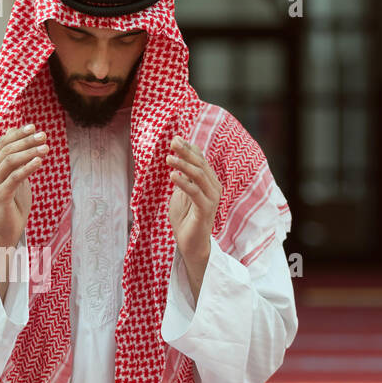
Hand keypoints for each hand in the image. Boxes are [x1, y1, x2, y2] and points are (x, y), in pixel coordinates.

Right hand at [0, 124, 45, 247]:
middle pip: (7, 149)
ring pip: (10, 161)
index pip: (2, 144)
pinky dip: (27, 168)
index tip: (33, 127)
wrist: (6, 231)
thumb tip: (25, 141)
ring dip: (29, 152)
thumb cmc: (13, 205)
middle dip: (26, 140)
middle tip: (43, 136)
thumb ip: (18, 163)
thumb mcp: (16, 179)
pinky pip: (14, 177)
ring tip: (45, 148)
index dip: (17, 133)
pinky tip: (39, 162)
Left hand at [166, 135, 221, 262]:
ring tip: (168, 159)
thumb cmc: (185, 219)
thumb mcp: (181, 193)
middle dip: (186, 151)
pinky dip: (183, 183)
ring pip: (198, 175)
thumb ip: (183, 177)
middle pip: (200, 164)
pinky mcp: (206, 209)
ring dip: (183, 165)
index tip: (175, 138)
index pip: (200, 159)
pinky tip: (172, 176)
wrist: (191, 244)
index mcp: (209, 181)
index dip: (189, 148)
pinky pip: (195, 192)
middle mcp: (214, 187)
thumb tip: (177, 157)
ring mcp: (212, 198)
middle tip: (172, 142)